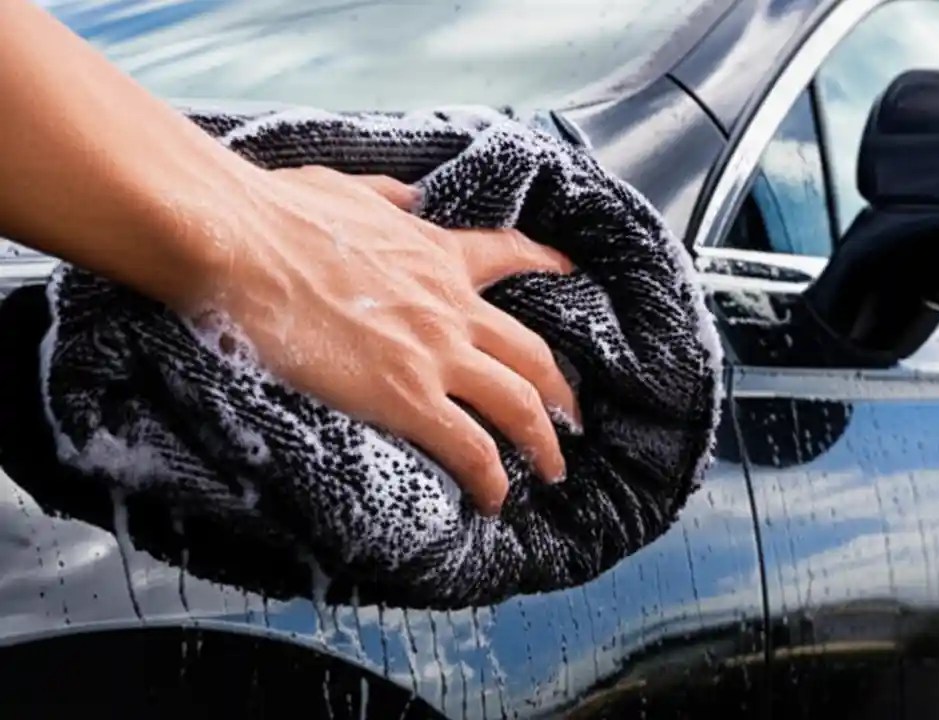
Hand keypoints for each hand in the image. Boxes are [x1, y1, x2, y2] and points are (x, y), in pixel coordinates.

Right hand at [179, 165, 578, 515]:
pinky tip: (494, 498)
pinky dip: (492, 478)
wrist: (239, 241)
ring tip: (552, 469)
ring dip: (542, 442)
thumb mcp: (344, 189)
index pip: (507, 254)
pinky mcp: (405, 396)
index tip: (568, 273)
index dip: (544, 264)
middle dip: (560, 390)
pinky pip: (470, 447)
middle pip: (532, 353)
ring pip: (518, 404)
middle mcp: (449, 304)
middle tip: (573, 416)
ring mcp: (434, 352)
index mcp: (433, 253)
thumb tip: (405, 199)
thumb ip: (384, 199)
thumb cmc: (274, 211)